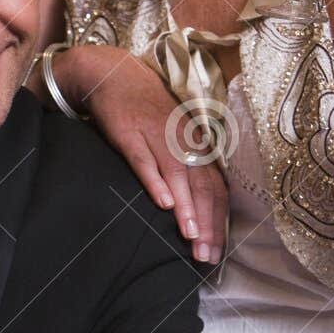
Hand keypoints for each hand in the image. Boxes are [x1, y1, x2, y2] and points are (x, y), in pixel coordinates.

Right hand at [54, 45, 227, 262]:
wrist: (116, 76)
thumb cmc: (148, 114)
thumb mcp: (175, 141)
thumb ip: (187, 171)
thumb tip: (200, 210)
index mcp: (196, 148)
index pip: (216, 189)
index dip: (218, 222)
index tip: (215, 253)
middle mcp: (183, 143)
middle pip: (202, 187)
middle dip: (206, 224)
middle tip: (204, 256)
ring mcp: (158, 137)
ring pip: (178, 177)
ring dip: (187, 208)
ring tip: (190, 236)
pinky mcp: (131, 133)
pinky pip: (145, 161)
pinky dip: (155, 181)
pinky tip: (162, 203)